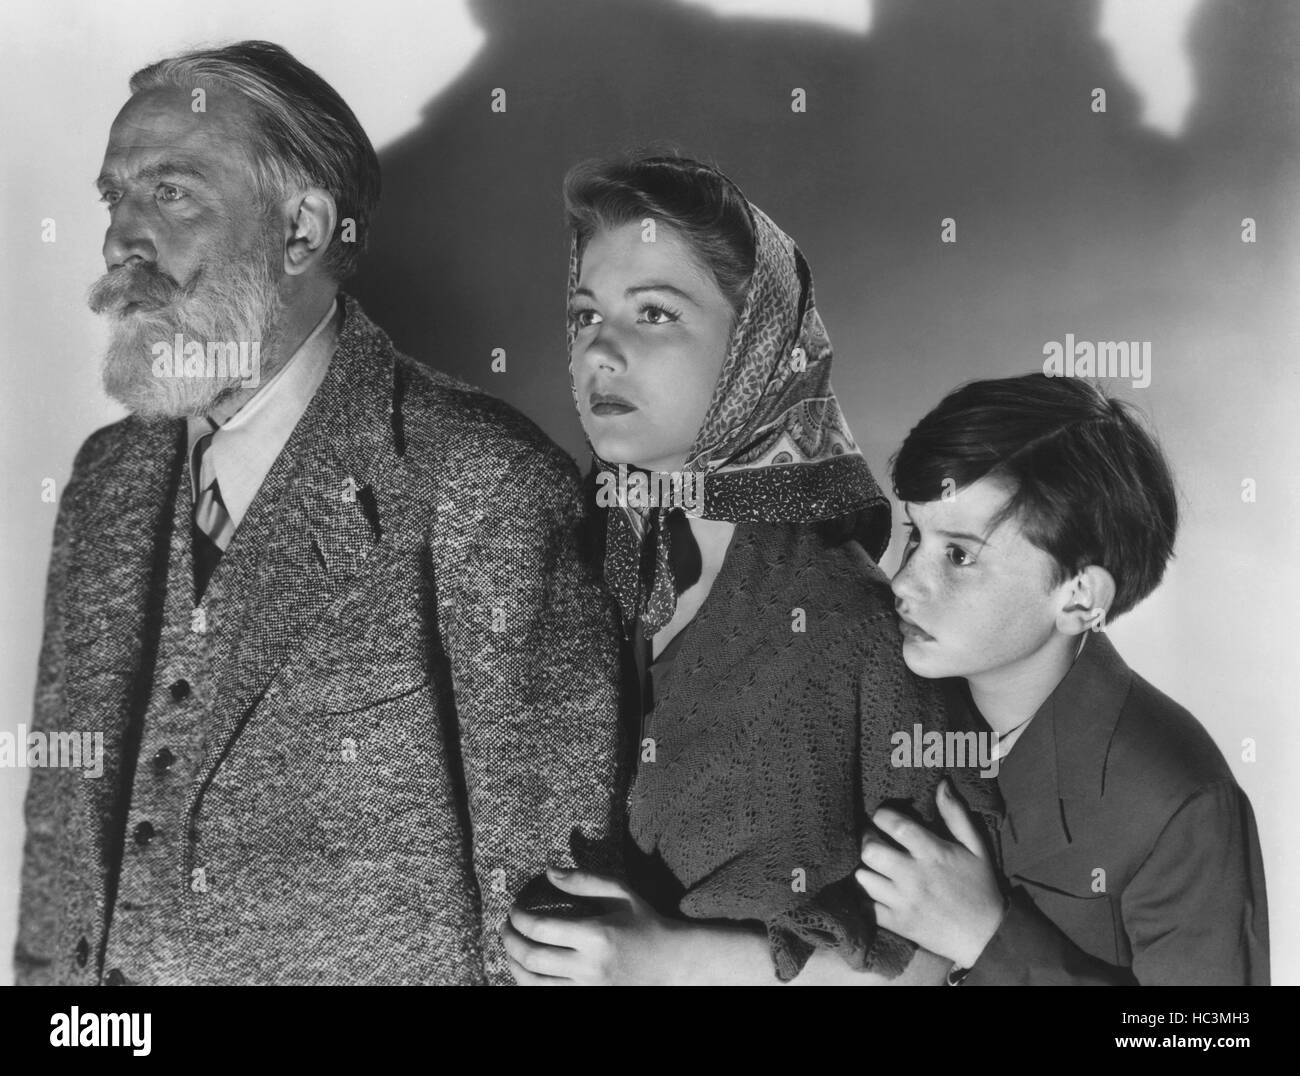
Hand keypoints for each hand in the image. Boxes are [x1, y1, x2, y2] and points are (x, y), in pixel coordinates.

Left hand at [501, 867, 686, 984]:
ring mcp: (588, 989)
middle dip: (509, 940)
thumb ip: (583, 880)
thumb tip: (548, 871)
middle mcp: (589, 967)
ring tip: (511, 948)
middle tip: (505, 927)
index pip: (541, 928)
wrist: (671, 962)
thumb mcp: (620, 892)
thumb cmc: (644, 921)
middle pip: (532, 958)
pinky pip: (548, 996)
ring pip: (534, 984)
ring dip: (513, 965)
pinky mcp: (588, 1000)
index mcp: (595, 935)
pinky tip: (527, 970)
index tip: (513, 909)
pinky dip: (530, 984)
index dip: (518, 918)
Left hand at [855, 779, 1005, 967]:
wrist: (986, 937)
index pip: (895, 825)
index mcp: (933, 853)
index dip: (881, 815)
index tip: (882, 816)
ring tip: (876, 867)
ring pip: (863, 878)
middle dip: (867, 840)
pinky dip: (867, 898)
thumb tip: (942, 783)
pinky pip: (867, 906)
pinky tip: (878, 891)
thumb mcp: (976, 847)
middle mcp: (914, 876)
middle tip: (874, 839)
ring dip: (867, 869)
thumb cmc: (980, 887)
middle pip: (870, 850)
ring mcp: (903, 902)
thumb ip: (956, 815)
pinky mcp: (898, 924)